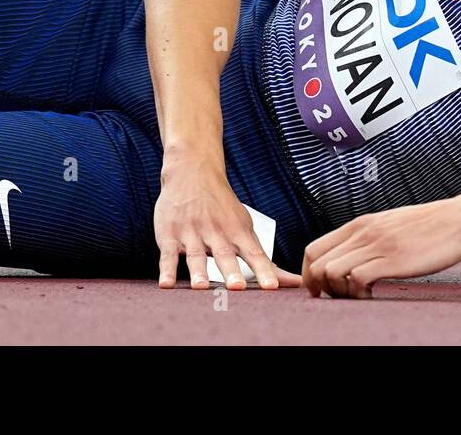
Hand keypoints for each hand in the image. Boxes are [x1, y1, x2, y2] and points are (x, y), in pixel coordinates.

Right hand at [153, 150, 301, 290]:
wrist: (192, 172)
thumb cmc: (223, 207)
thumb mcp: (246, 227)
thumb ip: (264, 260)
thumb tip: (294, 283)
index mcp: (238, 231)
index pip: (254, 254)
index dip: (263, 271)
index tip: (272, 287)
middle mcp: (216, 232)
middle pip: (225, 254)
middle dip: (231, 271)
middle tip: (237, 287)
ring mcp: (192, 233)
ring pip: (196, 255)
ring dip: (199, 271)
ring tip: (200, 287)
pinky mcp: (169, 236)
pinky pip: (168, 255)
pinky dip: (166, 270)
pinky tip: (165, 284)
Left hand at [301, 193, 460, 298]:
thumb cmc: (429, 227)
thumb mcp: (389, 225)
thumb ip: (368, 237)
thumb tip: (350, 257)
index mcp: (359, 224)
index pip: (313, 249)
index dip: (308, 275)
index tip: (321, 290)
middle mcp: (363, 232)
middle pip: (316, 263)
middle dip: (319, 288)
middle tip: (338, 298)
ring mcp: (377, 245)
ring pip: (331, 272)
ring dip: (338, 292)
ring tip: (358, 296)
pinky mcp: (393, 259)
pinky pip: (357, 279)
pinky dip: (358, 293)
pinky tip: (374, 294)